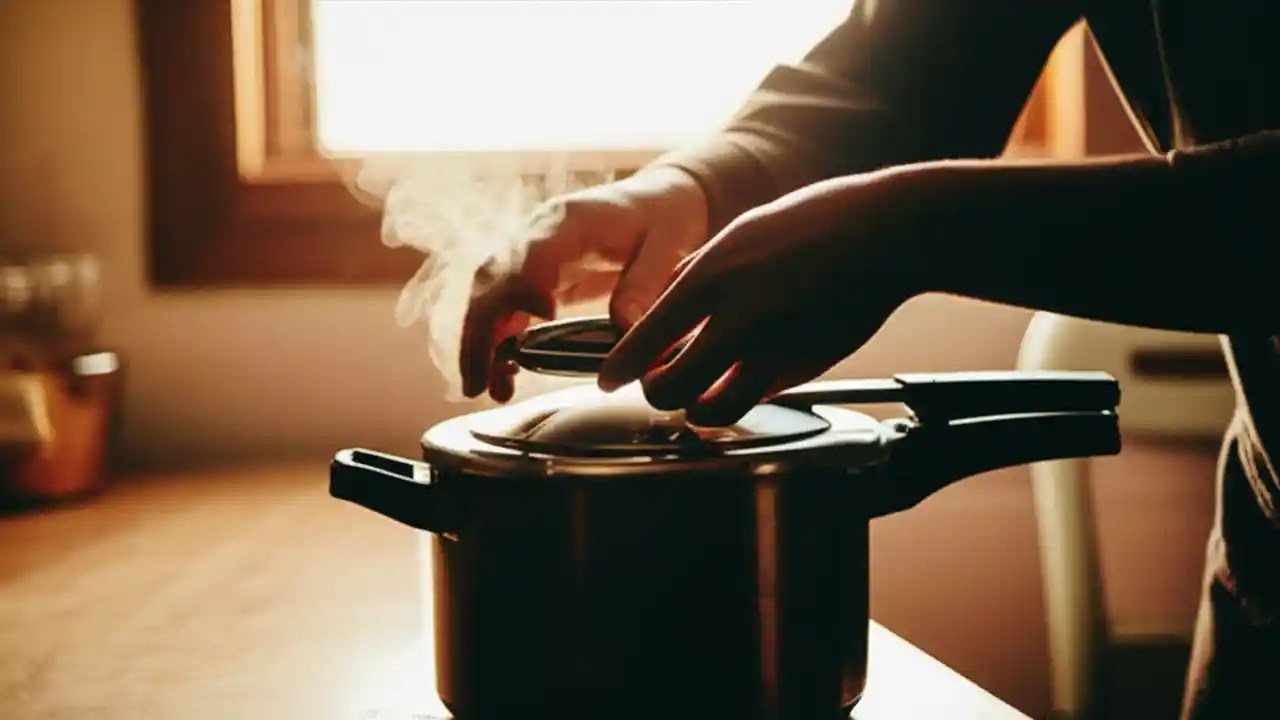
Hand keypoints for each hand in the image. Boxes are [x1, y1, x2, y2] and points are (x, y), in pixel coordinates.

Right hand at [461, 166, 707, 400]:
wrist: (659, 199)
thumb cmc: (665, 217)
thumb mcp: (669, 246)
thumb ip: (644, 285)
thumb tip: (624, 330)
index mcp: (571, 220)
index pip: (533, 252)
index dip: (527, 285)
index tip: (540, 318)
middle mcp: (538, 233)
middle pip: (493, 279)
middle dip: (482, 332)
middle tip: (482, 383)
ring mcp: (529, 253)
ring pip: (488, 297)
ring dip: (481, 343)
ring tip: (487, 390)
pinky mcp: (533, 275)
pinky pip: (502, 308)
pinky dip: (497, 341)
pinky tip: (503, 374)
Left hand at [597, 168, 926, 424]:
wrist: (884, 233)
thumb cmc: (811, 224)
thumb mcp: (737, 234)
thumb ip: (693, 275)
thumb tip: (660, 312)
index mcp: (712, 277)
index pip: (644, 341)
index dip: (618, 370)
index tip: (609, 379)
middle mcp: (739, 318)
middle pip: (668, 390)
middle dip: (655, 393)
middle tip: (659, 382)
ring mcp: (774, 349)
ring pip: (712, 412)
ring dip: (697, 409)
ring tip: (699, 393)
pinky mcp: (804, 368)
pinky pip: (758, 398)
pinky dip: (742, 395)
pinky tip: (746, 373)